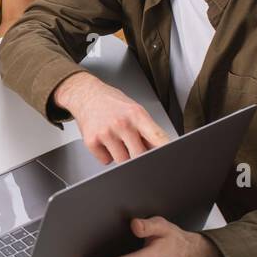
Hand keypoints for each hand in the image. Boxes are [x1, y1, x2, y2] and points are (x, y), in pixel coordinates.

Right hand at [53, 72, 168, 163]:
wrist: (86, 95)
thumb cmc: (111, 102)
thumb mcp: (134, 110)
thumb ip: (147, 129)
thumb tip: (160, 150)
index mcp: (136, 114)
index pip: (157, 137)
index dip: (165, 150)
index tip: (169, 158)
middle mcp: (121, 123)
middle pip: (140, 155)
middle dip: (139, 155)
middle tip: (133, 144)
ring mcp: (106, 133)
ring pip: (122, 161)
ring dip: (121, 155)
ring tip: (116, 139)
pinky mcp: (91, 142)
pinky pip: (106, 161)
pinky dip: (106, 155)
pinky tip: (104, 141)